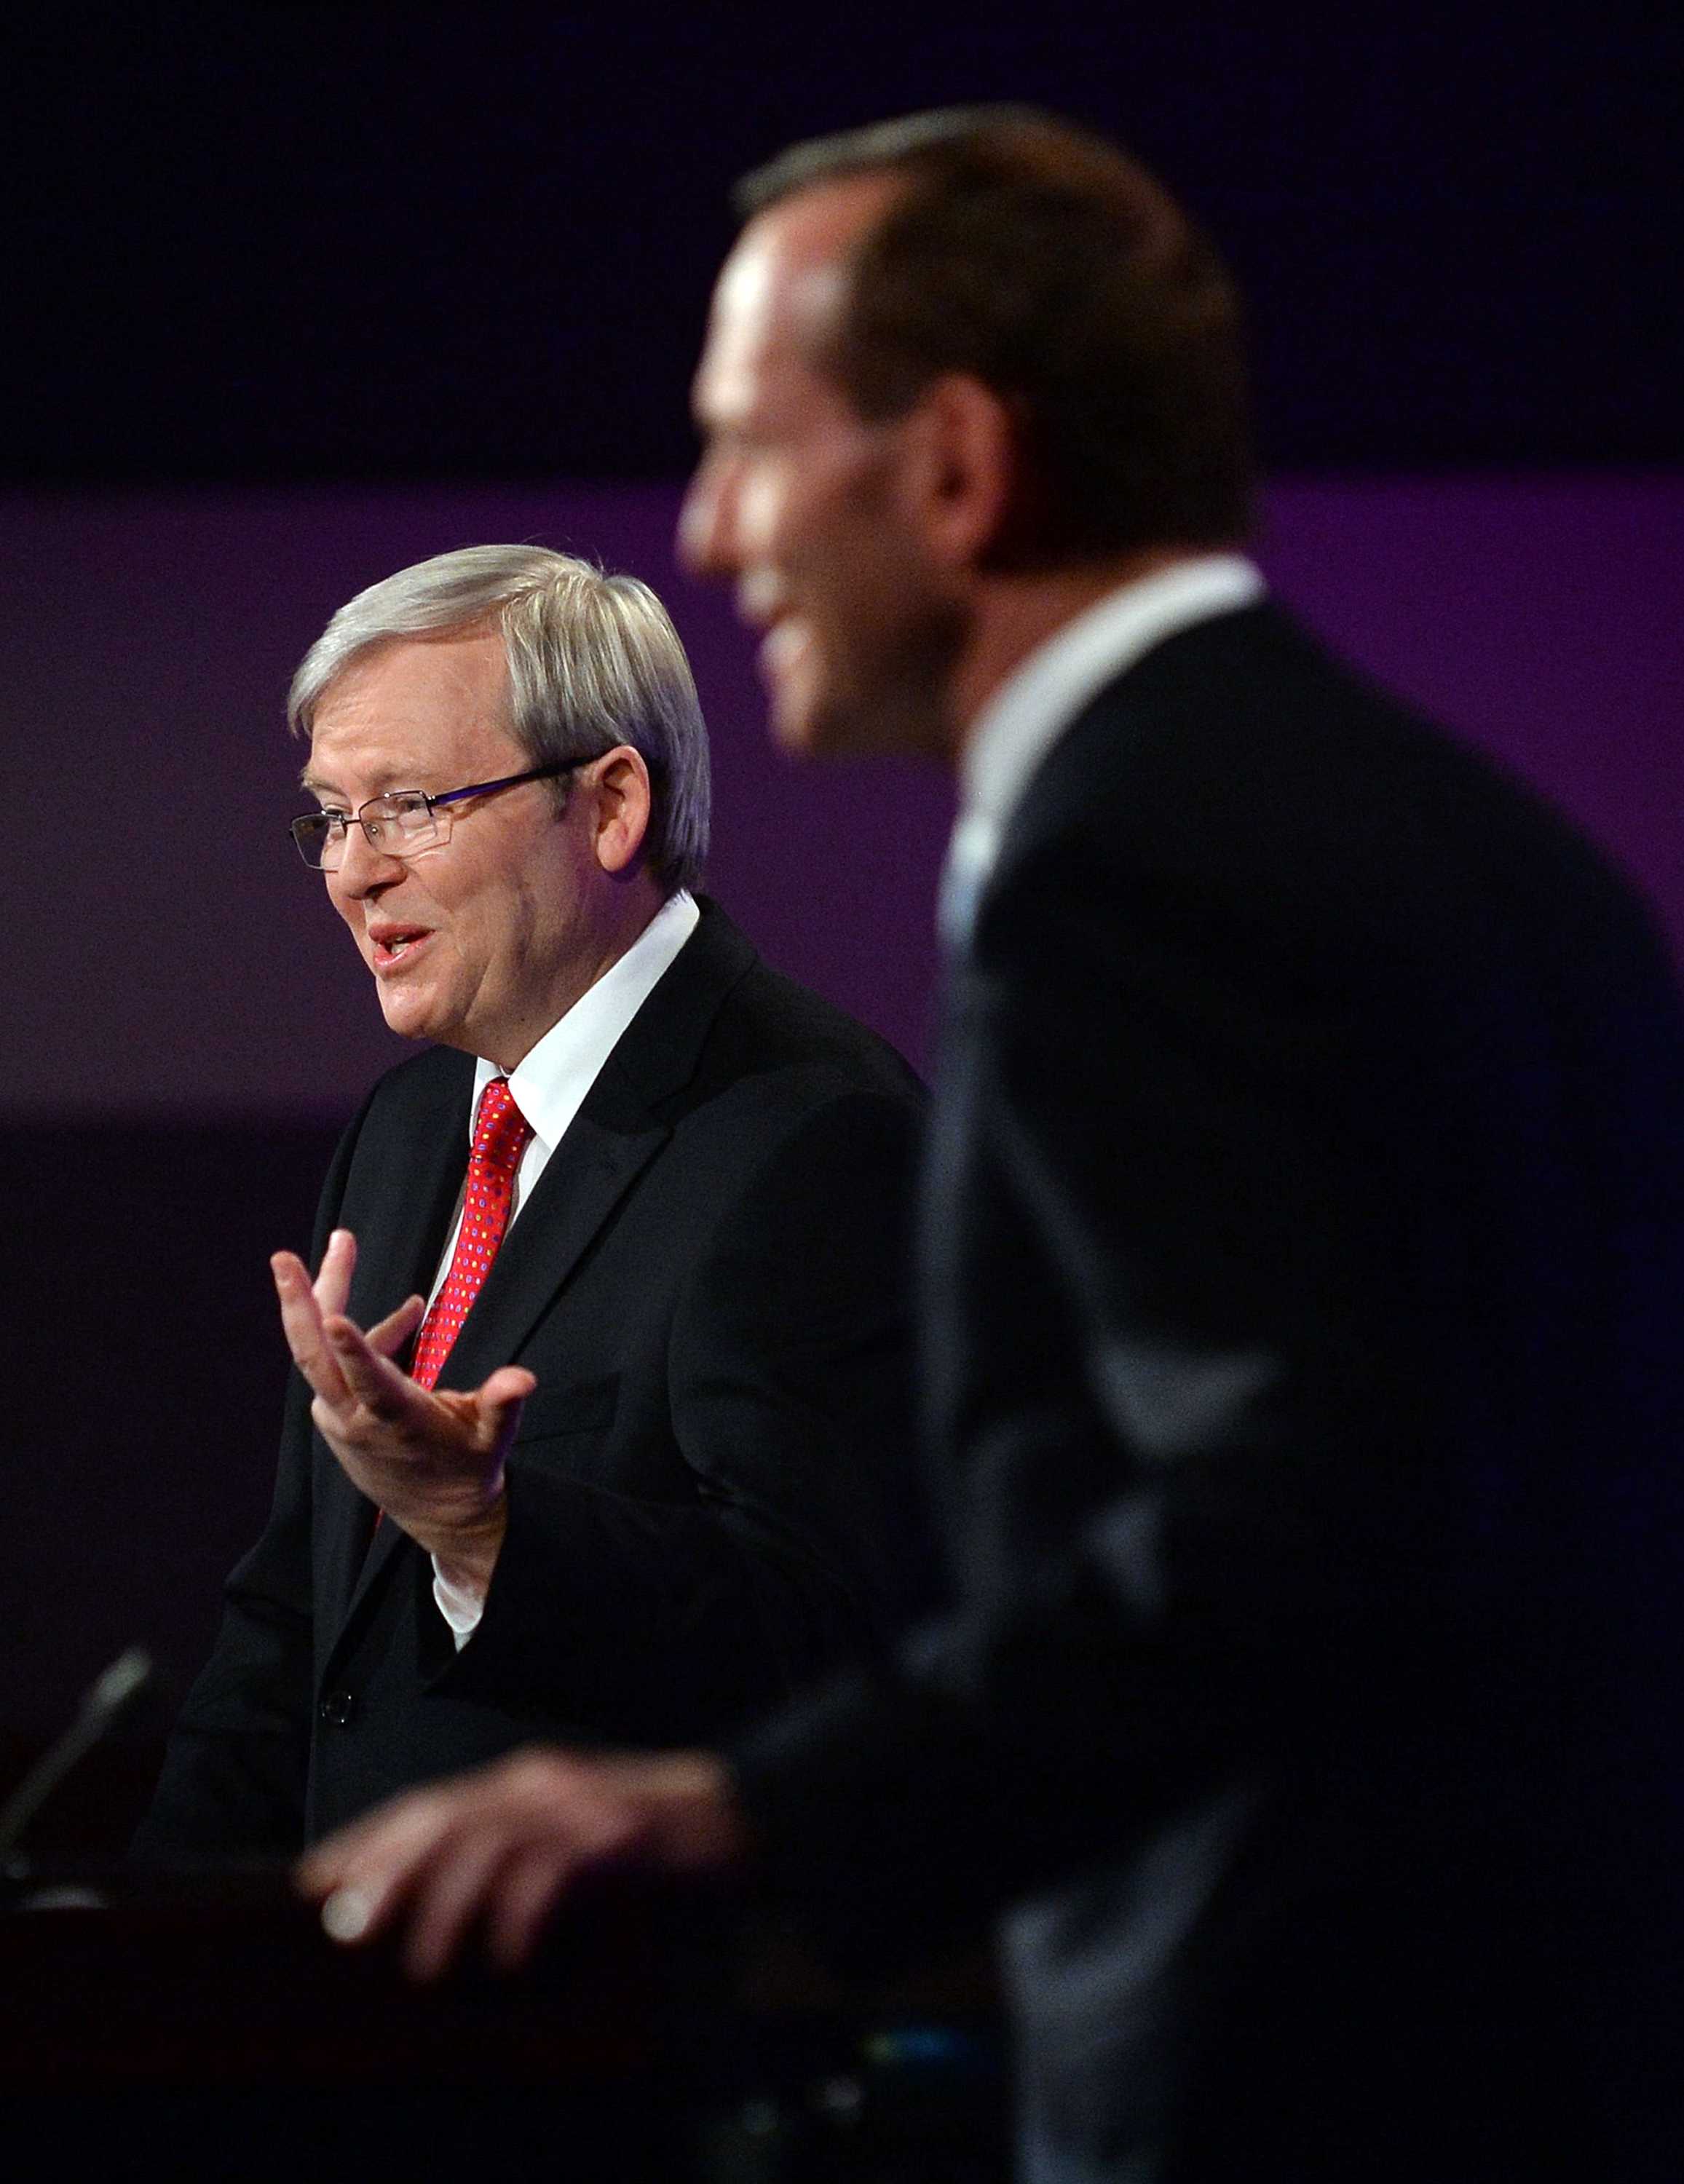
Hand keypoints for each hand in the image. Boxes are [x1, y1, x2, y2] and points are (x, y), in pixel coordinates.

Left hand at [271, 1228, 534, 1592]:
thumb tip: (523, 1378)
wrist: (438, 1513)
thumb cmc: (469, 1469)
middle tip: (282, 1258)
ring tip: (345, 1244)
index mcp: (397, 1423)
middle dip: (299, 1306)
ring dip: (327, 1296)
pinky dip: (362, 1334)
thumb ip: (502, 1405)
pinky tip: (407, 1316)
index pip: (371, 1385)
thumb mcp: (493, 1439)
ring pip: (319, 1352)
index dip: (354, 1351)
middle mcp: (357, 1420)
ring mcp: (339, 1417)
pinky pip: (339, 1362)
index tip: (334, 1317)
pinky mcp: (336, 1413)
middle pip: (316, 1360)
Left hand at [297, 1746, 748, 1978]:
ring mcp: (581, 1805)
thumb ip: (514, 1854)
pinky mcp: (620, 1836)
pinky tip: (508, 1958)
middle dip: (387, 1868)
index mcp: (525, 1781)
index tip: (319, 1881)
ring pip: (491, 1844)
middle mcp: (543, 1783)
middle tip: (346, 1923)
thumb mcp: (569, 1837)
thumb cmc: (652, 1837)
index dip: (369, 1840)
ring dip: (447, 1905)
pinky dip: (524, 1916)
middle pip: (445, 1816)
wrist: (742, 1813)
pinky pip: (556, 1873)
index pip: (429, 1803)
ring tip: (424, 1963)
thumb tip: (442, 1902)